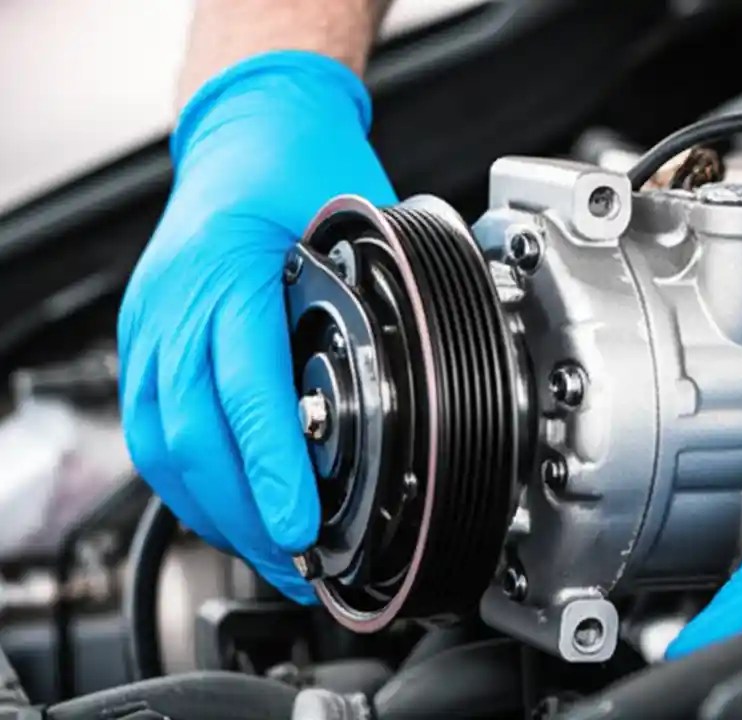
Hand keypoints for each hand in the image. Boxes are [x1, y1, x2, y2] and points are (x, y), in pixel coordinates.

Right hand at [117, 51, 395, 600]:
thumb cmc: (302, 165)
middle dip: (247, 515)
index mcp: (227, 271)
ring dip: (219, 512)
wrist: (250, 127)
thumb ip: (380, 302)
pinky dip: (195, 483)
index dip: (272, 470)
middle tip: (302, 562)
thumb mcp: (355, 224)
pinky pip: (155, 431)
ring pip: (164, 447)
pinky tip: (235, 511)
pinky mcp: (146, 343)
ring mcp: (150, 324)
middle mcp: (174, 304)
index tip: (301, 527)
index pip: (244, 392)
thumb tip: (428, 386)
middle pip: (192, 438)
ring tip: (277, 554)